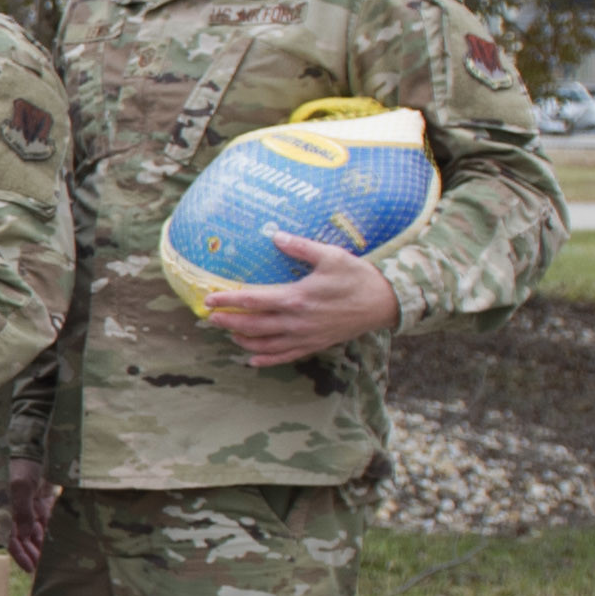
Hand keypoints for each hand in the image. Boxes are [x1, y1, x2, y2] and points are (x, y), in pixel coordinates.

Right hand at [2, 465, 54, 572]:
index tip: (30, 568)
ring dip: (38, 544)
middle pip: (20, 536)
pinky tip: (49, 542)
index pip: (7, 535)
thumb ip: (23, 512)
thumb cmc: (22, 463)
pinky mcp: (38, 499)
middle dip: (30, 552)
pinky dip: (45, 531)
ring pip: (31, 530)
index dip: (18, 553)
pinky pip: (41, 519)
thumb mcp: (21, 487)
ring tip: (46, 559)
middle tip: (41, 567)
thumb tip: (26, 534)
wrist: (36, 445)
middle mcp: (11, 508)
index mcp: (1, 506)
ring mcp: (25, 504)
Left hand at [202, 235, 402, 366]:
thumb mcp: (331, 256)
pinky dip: (266, 360)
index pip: (252, 301)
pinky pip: (285, 357)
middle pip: (252, 326)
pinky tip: (252, 359)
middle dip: (228, 322)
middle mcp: (296, 321)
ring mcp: (305, 336)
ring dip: (243, 341)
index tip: (209, 299)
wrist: (385, 302)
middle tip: (209, 318)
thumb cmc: (358, 277)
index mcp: (296, 298)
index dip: (228, 301)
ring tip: (228, 334)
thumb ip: (300, 247)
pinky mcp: (315, 345)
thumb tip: (275, 235)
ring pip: (265, 345)